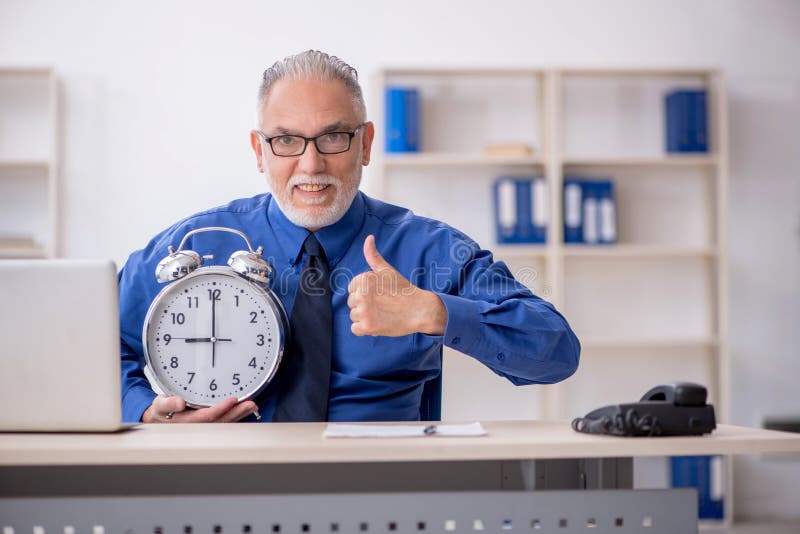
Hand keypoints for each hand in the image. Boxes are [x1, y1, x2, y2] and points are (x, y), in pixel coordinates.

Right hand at [142, 394, 258, 422]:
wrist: (158, 418)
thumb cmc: (160, 410)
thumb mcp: (159, 404)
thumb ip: (167, 403)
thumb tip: (179, 402)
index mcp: (186, 422)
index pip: (206, 417)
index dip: (220, 409)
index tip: (232, 400)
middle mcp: (197, 426)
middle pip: (220, 421)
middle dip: (236, 413)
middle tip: (250, 403)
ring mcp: (204, 425)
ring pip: (225, 422)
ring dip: (239, 414)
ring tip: (252, 405)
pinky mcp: (208, 422)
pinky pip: (224, 420)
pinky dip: (236, 415)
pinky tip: (245, 410)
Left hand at [347, 235, 446, 336]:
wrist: (420, 310)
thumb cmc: (403, 289)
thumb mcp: (387, 270)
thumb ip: (373, 255)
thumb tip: (368, 238)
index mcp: (363, 279)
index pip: (352, 288)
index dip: (365, 292)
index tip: (379, 294)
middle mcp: (361, 295)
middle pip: (351, 303)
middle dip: (364, 305)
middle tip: (382, 304)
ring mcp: (364, 311)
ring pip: (353, 316)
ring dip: (365, 317)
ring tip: (381, 313)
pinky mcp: (367, 327)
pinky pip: (355, 329)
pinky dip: (364, 329)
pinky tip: (377, 323)